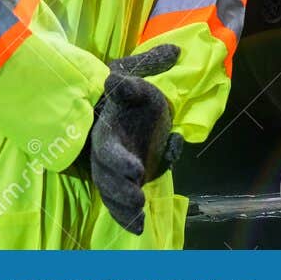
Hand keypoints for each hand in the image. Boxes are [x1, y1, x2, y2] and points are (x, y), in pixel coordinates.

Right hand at [80, 44, 184, 234]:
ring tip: (138, 217)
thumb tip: (176, 51)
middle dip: (120, 186)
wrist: (104, 113)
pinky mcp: (119, 182)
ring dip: (122, 204)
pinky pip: (117, 201)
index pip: (109, 146)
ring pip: (110, 190)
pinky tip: (139, 228)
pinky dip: (126, 215)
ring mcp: (110, 169)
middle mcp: (103, 151)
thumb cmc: (117, 94)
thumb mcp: (132, 75)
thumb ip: (150, 67)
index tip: (136, 171)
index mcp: (106, 128)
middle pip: (106, 173)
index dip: (120, 159)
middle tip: (137, 196)